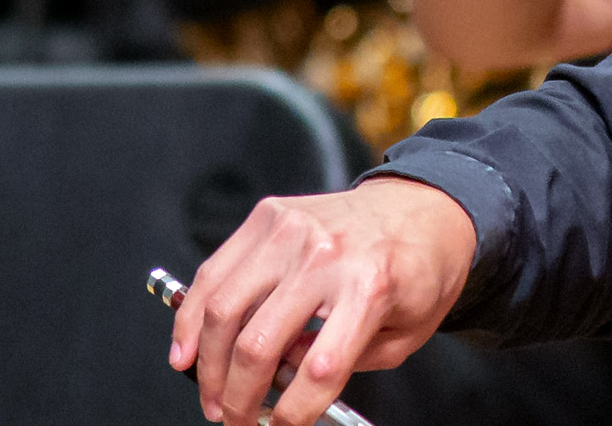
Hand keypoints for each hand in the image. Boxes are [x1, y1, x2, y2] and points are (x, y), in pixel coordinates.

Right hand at [169, 179, 475, 425]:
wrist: (423, 207)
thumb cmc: (417, 267)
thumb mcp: (405, 332)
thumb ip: (349, 364)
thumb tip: (287, 380)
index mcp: (371, 287)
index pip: (319, 369)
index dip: (293, 413)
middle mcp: (326, 256)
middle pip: (259, 345)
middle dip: (238, 399)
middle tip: (236, 420)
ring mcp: (291, 232)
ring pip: (222, 311)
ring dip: (207, 367)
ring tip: (212, 396)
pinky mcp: (267, 217)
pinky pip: (213, 273)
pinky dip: (190, 317)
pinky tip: (188, 349)